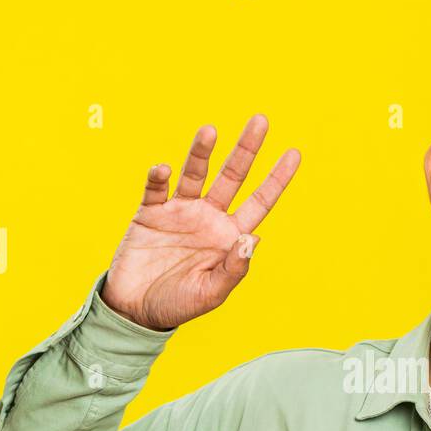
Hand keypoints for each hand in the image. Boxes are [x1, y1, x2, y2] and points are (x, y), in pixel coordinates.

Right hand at [101, 115, 300, 330]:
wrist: (135, 310)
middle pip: (232, 177)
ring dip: (201, 152)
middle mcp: (208, 217)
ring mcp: (180, 211)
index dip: (276, 179)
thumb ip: (233, 269)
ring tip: (209, 131)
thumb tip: (252, 240)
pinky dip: (159, 177)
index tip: (294, 153)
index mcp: (228, 236)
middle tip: (260, 120)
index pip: (259, 202)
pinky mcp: (150, 212)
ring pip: (194, 174)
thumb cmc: (178, 304)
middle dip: (246, 150)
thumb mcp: (211, 293)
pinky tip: (163, 169)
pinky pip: (156, 189)